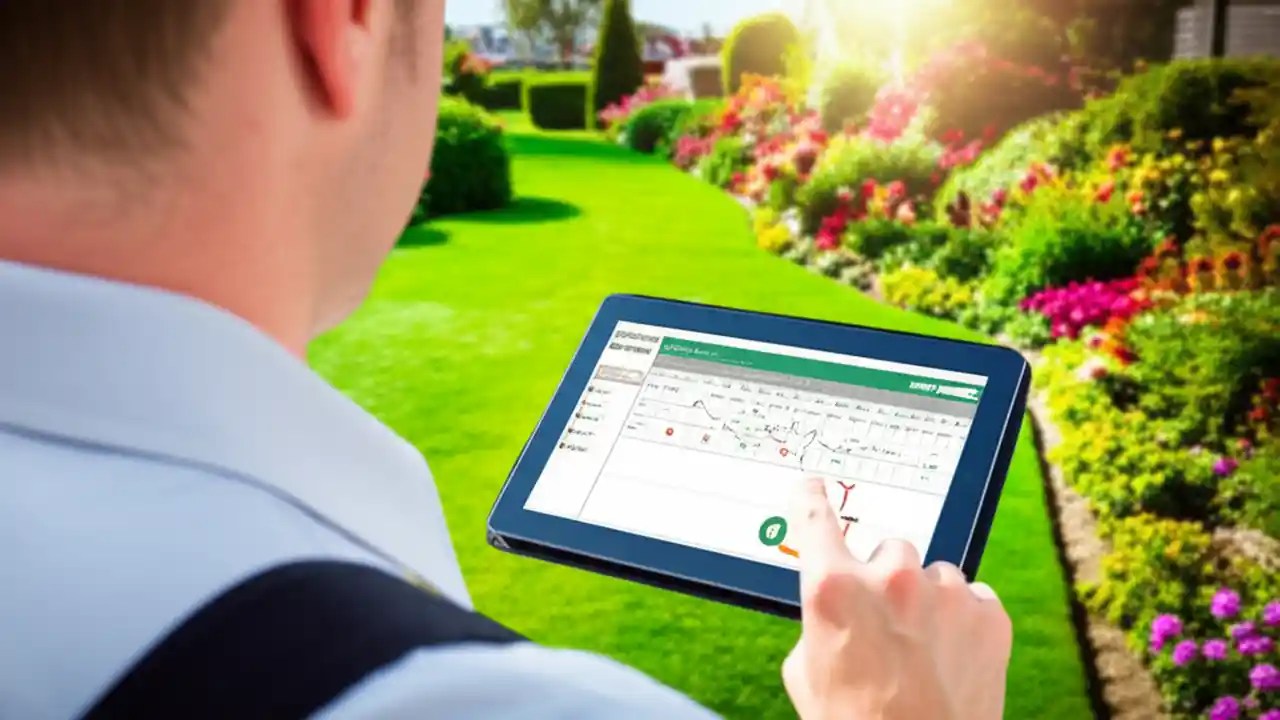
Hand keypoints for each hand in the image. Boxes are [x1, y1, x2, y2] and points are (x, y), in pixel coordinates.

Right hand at [781, 477, 1012, 719]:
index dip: (811, 498)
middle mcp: (890, 579)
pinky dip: (965, 620)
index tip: (813, 486)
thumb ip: (821, 620)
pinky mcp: (991, 615)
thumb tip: (838, 605)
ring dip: (929, 601)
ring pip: (936, 575)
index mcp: (832, 588)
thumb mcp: (806, 671)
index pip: (815, 519)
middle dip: (887, 580)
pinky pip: (974, 597)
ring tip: (923, 650)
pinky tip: (952, 656)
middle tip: (887, 626)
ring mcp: (946, 594)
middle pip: (890, 550)